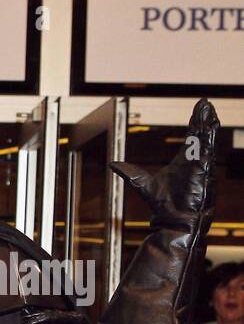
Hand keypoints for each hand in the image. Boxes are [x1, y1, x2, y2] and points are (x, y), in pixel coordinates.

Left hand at [110, 99, 216, 232]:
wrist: (172, 221)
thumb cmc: (163, 205)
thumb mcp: (141, 183)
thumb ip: (129, 172)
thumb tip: (113, 164)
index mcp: (184, 161)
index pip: (191, 137)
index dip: (195, 124)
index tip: (198, 109)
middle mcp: (194, 161)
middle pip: (200, 135)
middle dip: (202, 119)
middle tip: (204, 103)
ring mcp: (201, 166)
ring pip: (206, 140)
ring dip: (207, 124)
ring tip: (208, 108)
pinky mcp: (204, 171)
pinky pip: (208, 151)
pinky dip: (209, 138)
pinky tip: (211, 125)